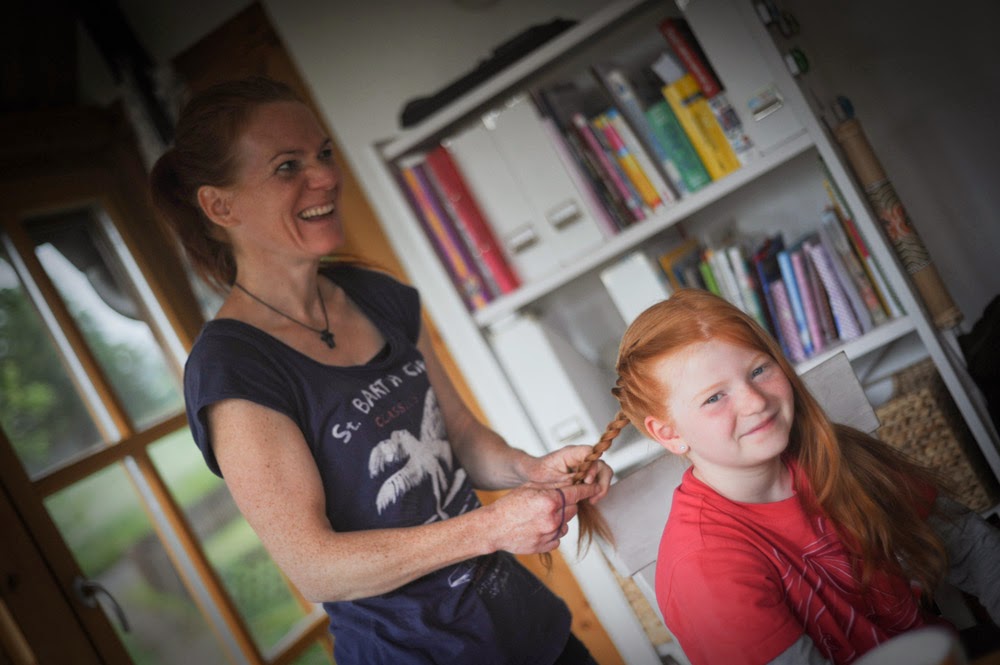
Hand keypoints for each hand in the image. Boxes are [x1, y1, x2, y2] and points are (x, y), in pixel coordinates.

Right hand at [483, 483, 601, 553]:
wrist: (493, 528)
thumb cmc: (509, 505)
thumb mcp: (529, 488)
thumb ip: (551, 486)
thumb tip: (570, 482)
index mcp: (549, 500)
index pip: (576, 493)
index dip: (587, 489)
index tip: (595, 488)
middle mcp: (553, 518)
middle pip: (573, 509)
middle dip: (567, 504)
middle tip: (551, 502)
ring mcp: (550, 534)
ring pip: (566, 524)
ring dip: (560, 520)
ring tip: (541, 517)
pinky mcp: (545, 546)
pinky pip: (558, 538)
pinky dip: (552, 533)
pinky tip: (538, 528)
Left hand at [524, 445, 612, 503]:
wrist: (531, 474)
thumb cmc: (538, 472)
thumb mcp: (550, 479)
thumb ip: (567, 482)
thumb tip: (582, 488)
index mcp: (571, 453)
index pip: (590, 453)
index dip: (593, 467)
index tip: (587, 481)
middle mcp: (580, 458)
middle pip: (602, 465)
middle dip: (602, 482)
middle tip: (593, 496)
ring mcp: (584, 466)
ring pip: (603, 474)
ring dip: (600, 488)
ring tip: (591, 500)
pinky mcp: (584, 475)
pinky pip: (597, 481)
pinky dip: (595, 491)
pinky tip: (588, 500)